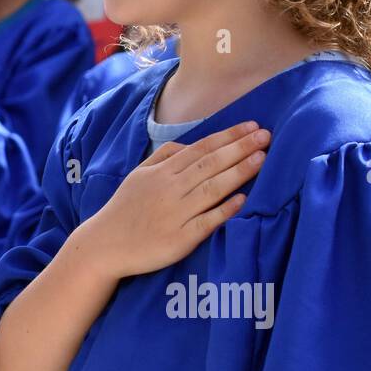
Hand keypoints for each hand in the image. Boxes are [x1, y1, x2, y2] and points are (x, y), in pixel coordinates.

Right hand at [80, 121, 269, 282]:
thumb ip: (164, 156)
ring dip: (238, 172)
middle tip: (266, 136)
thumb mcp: (139, 174)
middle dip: (240, 148)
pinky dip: (225, 209)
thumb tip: (190, 144)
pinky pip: (206, 221)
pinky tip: (243, 199)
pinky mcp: (179, 238)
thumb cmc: (125, 208)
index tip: (252, 126)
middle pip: (210, 164)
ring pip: (212, 188)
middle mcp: (170, 188)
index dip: (228, 136)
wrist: (104, 244)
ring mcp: (175, 213)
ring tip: (262, 158)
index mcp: (162, 171)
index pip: (201, 148)